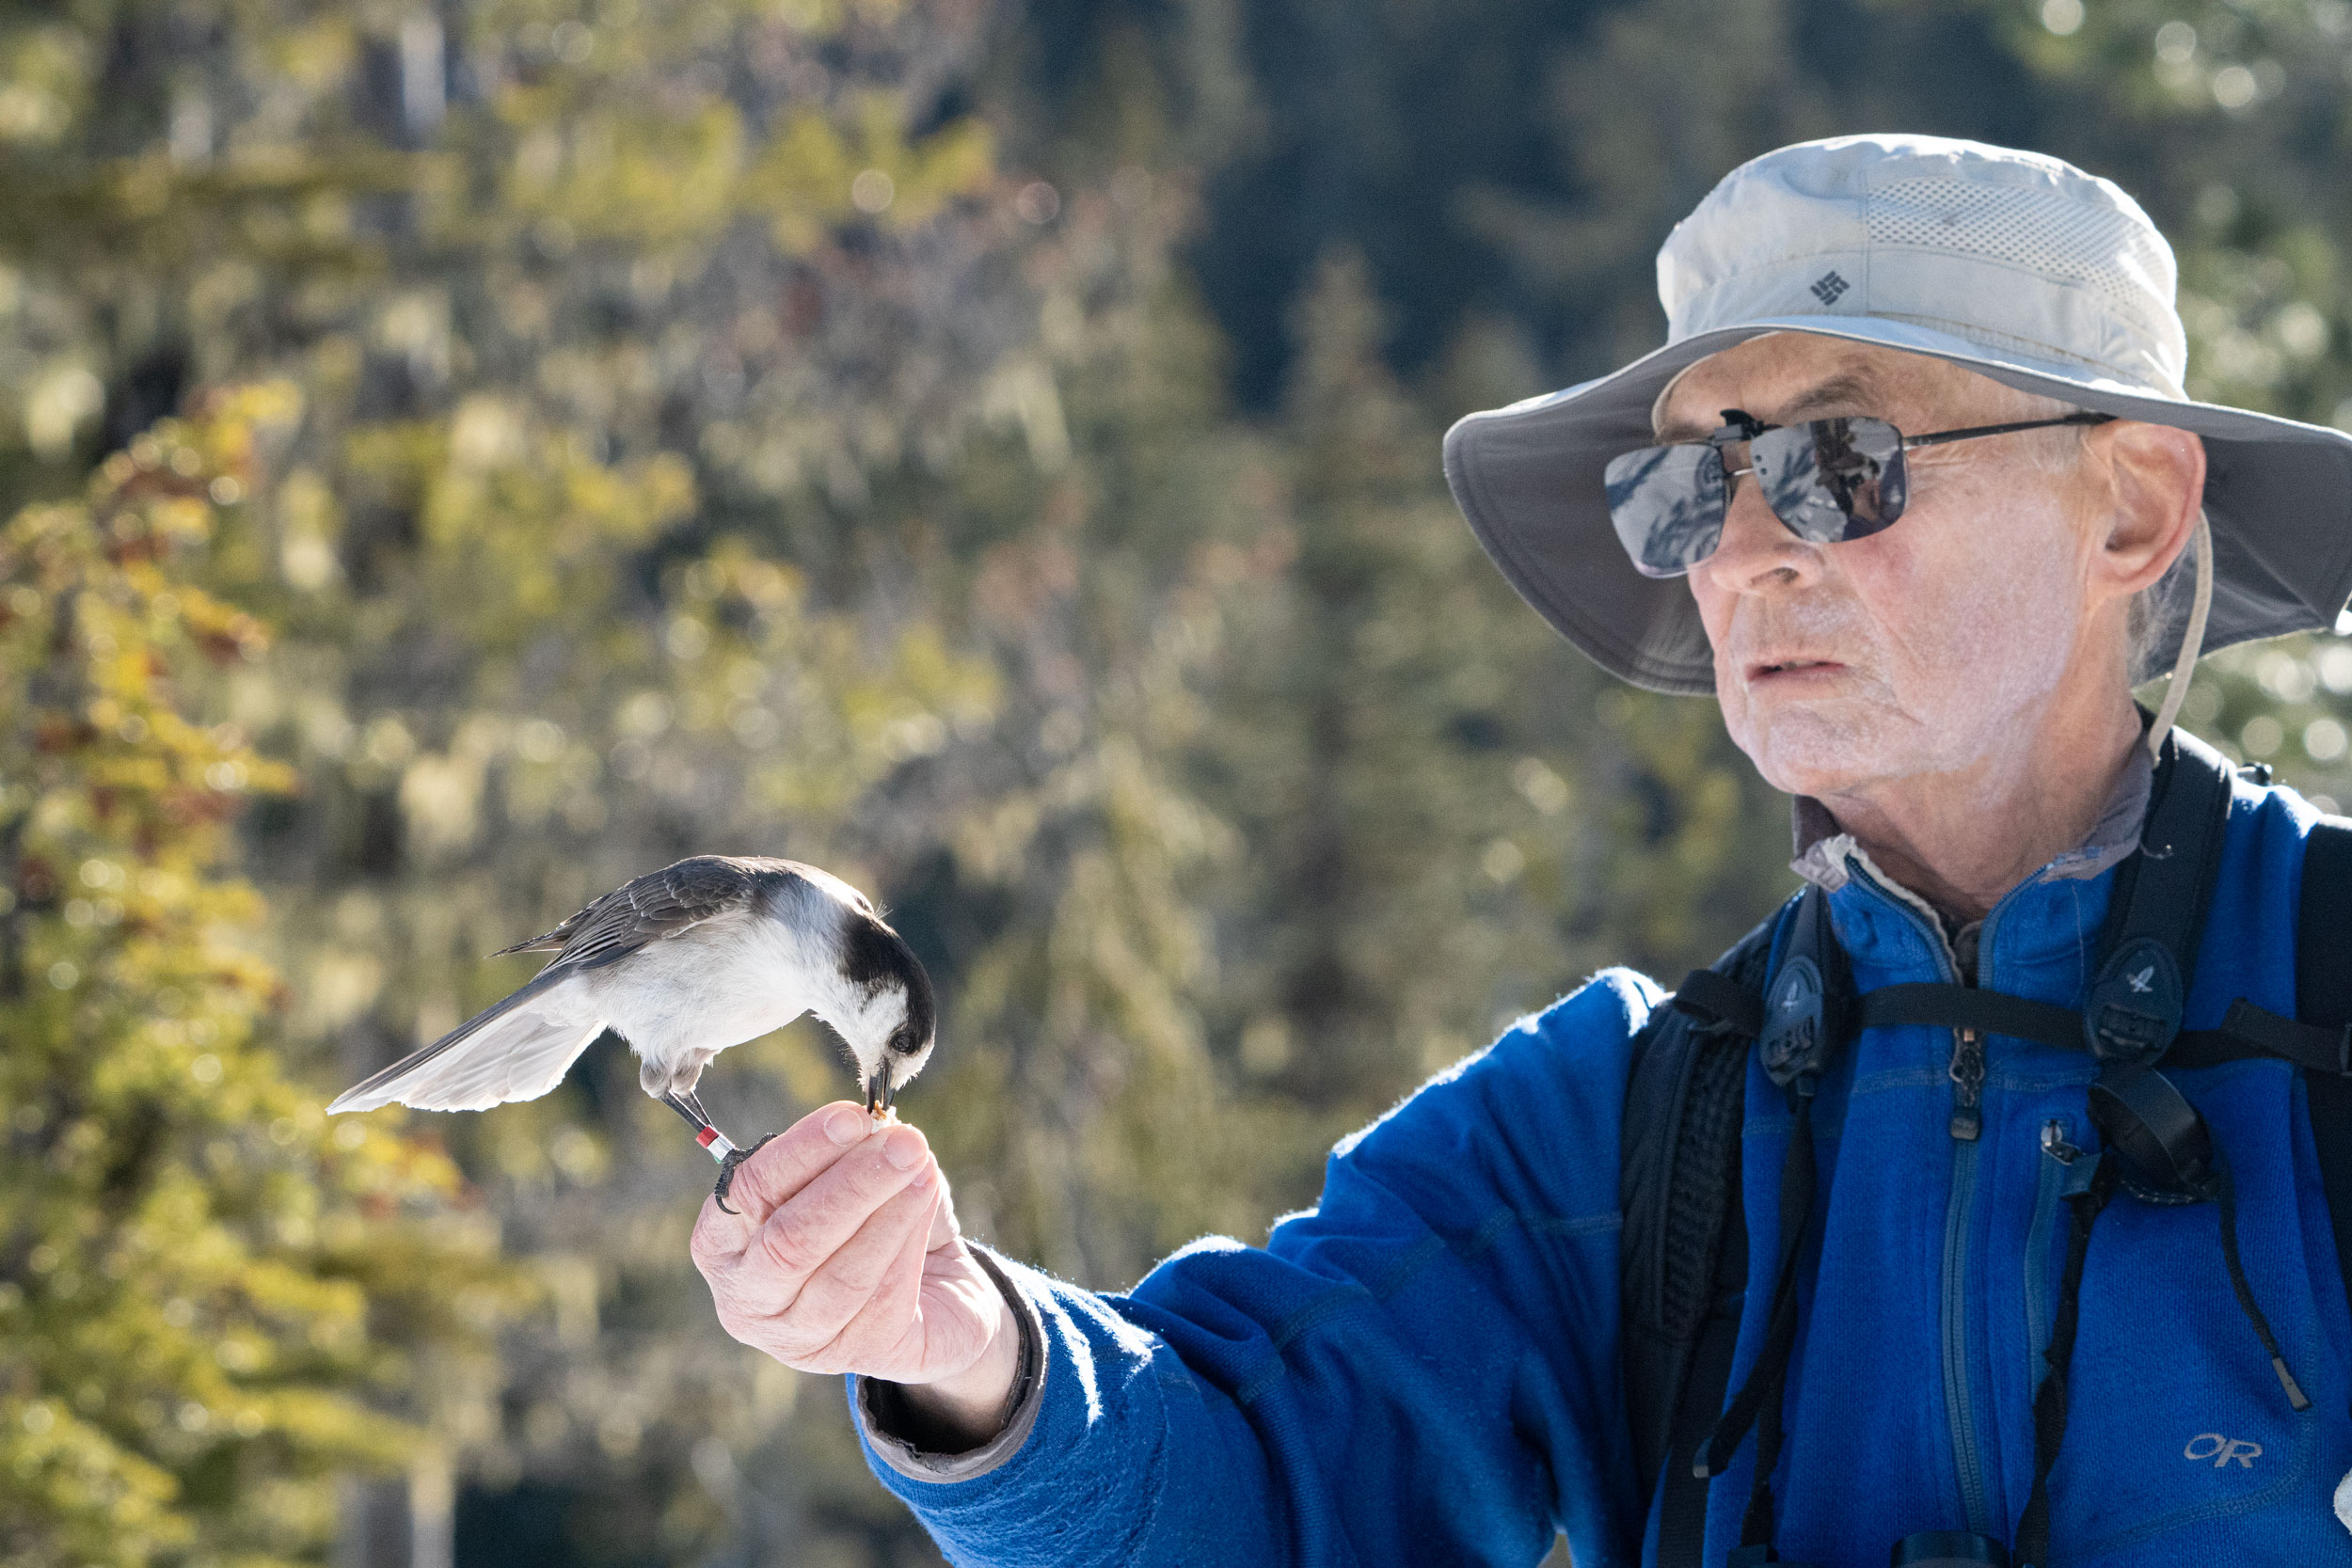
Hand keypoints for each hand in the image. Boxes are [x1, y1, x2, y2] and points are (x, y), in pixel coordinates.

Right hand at [690, 1102, 1019, 1446]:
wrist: (928, 1294)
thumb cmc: (870, 1220)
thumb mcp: (851, 1178)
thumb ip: (854, 1152)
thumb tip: (881, 1129)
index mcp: (723, 1240)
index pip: (747, 1192)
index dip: (801, 1152)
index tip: (853, 1117)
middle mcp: (745, 1296)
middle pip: (790, 1243)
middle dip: (852, 1185)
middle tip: (904, 1142)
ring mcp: (794, 1337)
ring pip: (840, 1277)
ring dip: (888, 1213)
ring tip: (922, 1167)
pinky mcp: (850, 1356)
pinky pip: (882, 1299)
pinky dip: (908, 1243)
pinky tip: (927, 1199)